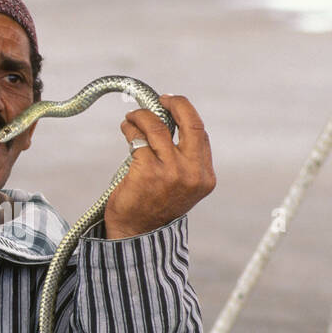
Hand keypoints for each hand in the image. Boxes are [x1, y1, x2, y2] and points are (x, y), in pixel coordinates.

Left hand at [103, 95, 215, 238]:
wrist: (137, 234)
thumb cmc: (155, 207)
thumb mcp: (181, 185)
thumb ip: (183, 160)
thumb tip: (170, 122)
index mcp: (204, 177)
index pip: (200, 135)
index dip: (186, 115)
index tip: (172, 106)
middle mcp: (192, 174)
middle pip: (190, 124)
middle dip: (176, 103)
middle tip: (162, 99)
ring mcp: (170, 172)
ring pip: (158, 128)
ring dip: (142, 117)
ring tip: (132, 118)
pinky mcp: (147, 171)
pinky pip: (138, 139)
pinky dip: (130, 129)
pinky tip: (126, 130)